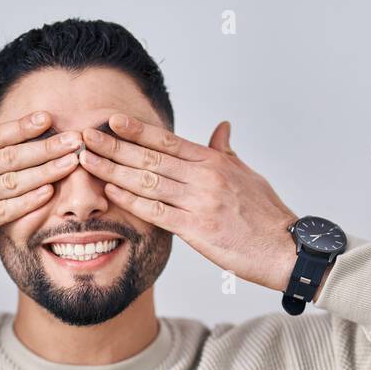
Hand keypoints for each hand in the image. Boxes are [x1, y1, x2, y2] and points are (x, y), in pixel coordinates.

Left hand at [78, 114, 298, 291]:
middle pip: (151, 157)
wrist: (284, 248)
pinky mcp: (196, 228)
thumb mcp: (248, 176)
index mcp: (215, 162)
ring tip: (88, 162)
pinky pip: (157, 211)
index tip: (112, 121)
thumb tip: (221, 128)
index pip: (169, 140)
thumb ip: (227, 152)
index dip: (138, 130)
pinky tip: (112, 192)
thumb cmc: (267, 215)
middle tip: (86, 137)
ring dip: (114, 171)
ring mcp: (199, 202)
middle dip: (114, 146)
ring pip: (148, 181)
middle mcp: (205, 177)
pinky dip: (132, 201)